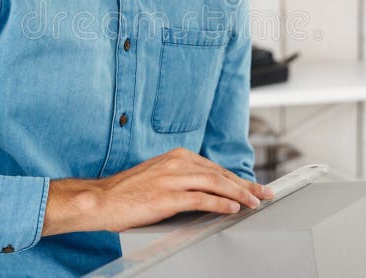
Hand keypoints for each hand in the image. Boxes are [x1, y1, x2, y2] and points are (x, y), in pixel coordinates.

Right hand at [41, 148, 273, 235]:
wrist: (101, 199)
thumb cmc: (127, 192)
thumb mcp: (158, 176)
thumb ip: (181, 179)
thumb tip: (206, 191)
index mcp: (177, 156)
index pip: (215, 168)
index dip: (237, 178)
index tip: (253, 186)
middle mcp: (177, 163)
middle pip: (220, 174)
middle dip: (245, 185)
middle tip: (264, 193)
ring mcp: (172, 179)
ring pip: (215, 184)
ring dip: (239, 194)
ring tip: (254, 202)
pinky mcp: (167, 197)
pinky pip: (201, 199)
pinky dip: (220, 204)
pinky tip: (232, 209)